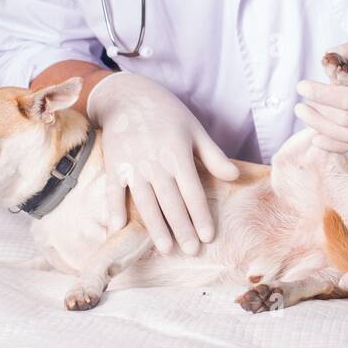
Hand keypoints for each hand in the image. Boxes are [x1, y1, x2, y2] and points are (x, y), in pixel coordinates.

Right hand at [87, 71, 238, 254]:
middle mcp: (156, 163)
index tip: (208, 236)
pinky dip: (114, 211)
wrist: (128, 96)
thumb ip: (214, 156)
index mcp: (178, 154)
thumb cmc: (167, 113)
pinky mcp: (113, 165)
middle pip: (171, 203)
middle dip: (182, 229)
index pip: (192, 192)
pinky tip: (118, 230)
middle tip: (191, 251)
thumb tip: (235, 176)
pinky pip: (113, 192)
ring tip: (166, 249)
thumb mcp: (195, 129)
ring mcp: (132, 165)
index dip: (200, 216)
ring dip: (155, 227)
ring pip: (145, 203)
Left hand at [294, 37, 347, 152]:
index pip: (347, 100)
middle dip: (318, 114)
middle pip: (346, 122)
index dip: (321, 94)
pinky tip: (319, 140)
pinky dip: (338, 145)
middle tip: (299, 104)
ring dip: (324, 131)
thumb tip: (325, 56)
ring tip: (305, 118)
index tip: (302, 86)